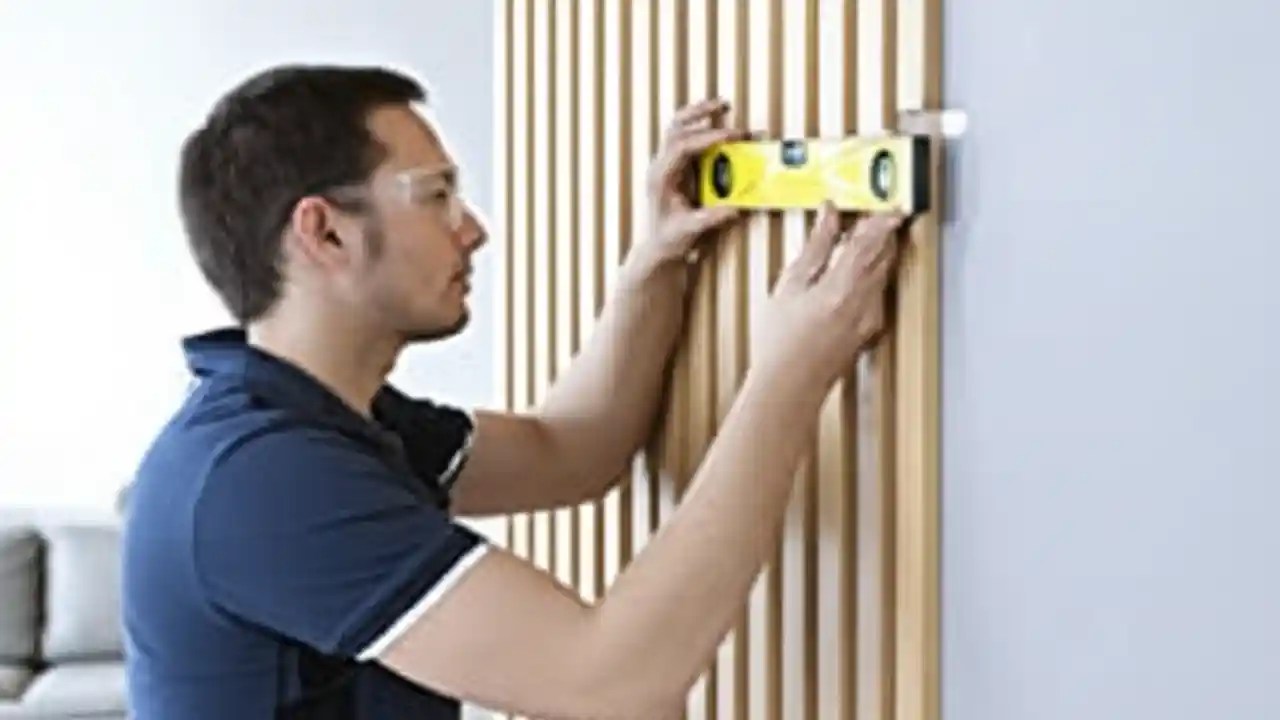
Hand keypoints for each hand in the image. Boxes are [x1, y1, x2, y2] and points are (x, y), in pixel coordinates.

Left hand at [641, 98, 749, 266]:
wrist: (658, 245)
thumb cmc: (672, 239)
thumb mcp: (690, 231)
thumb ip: (710, 220)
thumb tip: (735, 209)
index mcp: (661, 178)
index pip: (682, 148)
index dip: (707, 138)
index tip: (732, 136)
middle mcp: (659, 166)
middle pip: (675, 129)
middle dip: (700, 114)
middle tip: (725, 104)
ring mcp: (663, 163)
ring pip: (675, 127)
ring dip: (697, 113)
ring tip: (720, 104)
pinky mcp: (671, 164)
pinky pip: (681, 136)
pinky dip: (697, 124)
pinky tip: (713, 119)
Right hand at [750, 202, 903, 388]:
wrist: (789, 385)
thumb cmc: (781, 340)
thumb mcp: (791, 284)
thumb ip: (815, 246)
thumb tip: (828, 216)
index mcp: (843, 286)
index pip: (872, 242)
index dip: (882, 219)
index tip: (887, 204)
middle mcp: (864, 302)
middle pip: (884, 256)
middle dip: (884, 233)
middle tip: (878, 215)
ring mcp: (870, 318)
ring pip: (883, 273)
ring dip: (879, 253)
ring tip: (865, 238)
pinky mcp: (868, 329)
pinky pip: (877, 291)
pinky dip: (872, 274)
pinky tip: (854, 271)